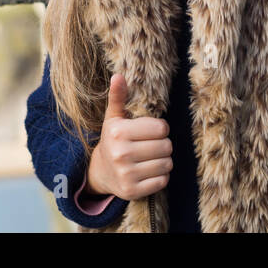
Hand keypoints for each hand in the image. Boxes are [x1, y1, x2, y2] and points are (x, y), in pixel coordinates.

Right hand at [84, 73, 173, 200]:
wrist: (100, 172)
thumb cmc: (113, 140)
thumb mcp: (114, 118)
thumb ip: (118, 97)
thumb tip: (118, 76)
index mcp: (118, 132)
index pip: (161, 128)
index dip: (160, 129)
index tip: (150, 132)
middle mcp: (121, 154)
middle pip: (166, 146)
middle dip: (163, 145)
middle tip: (151, 146)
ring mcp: (126, 174)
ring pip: (167, 164)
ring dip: (163, 161)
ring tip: (150, 158)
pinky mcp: (132, 191)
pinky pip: (163, 181)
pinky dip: (160, 177)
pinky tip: (148, 171)